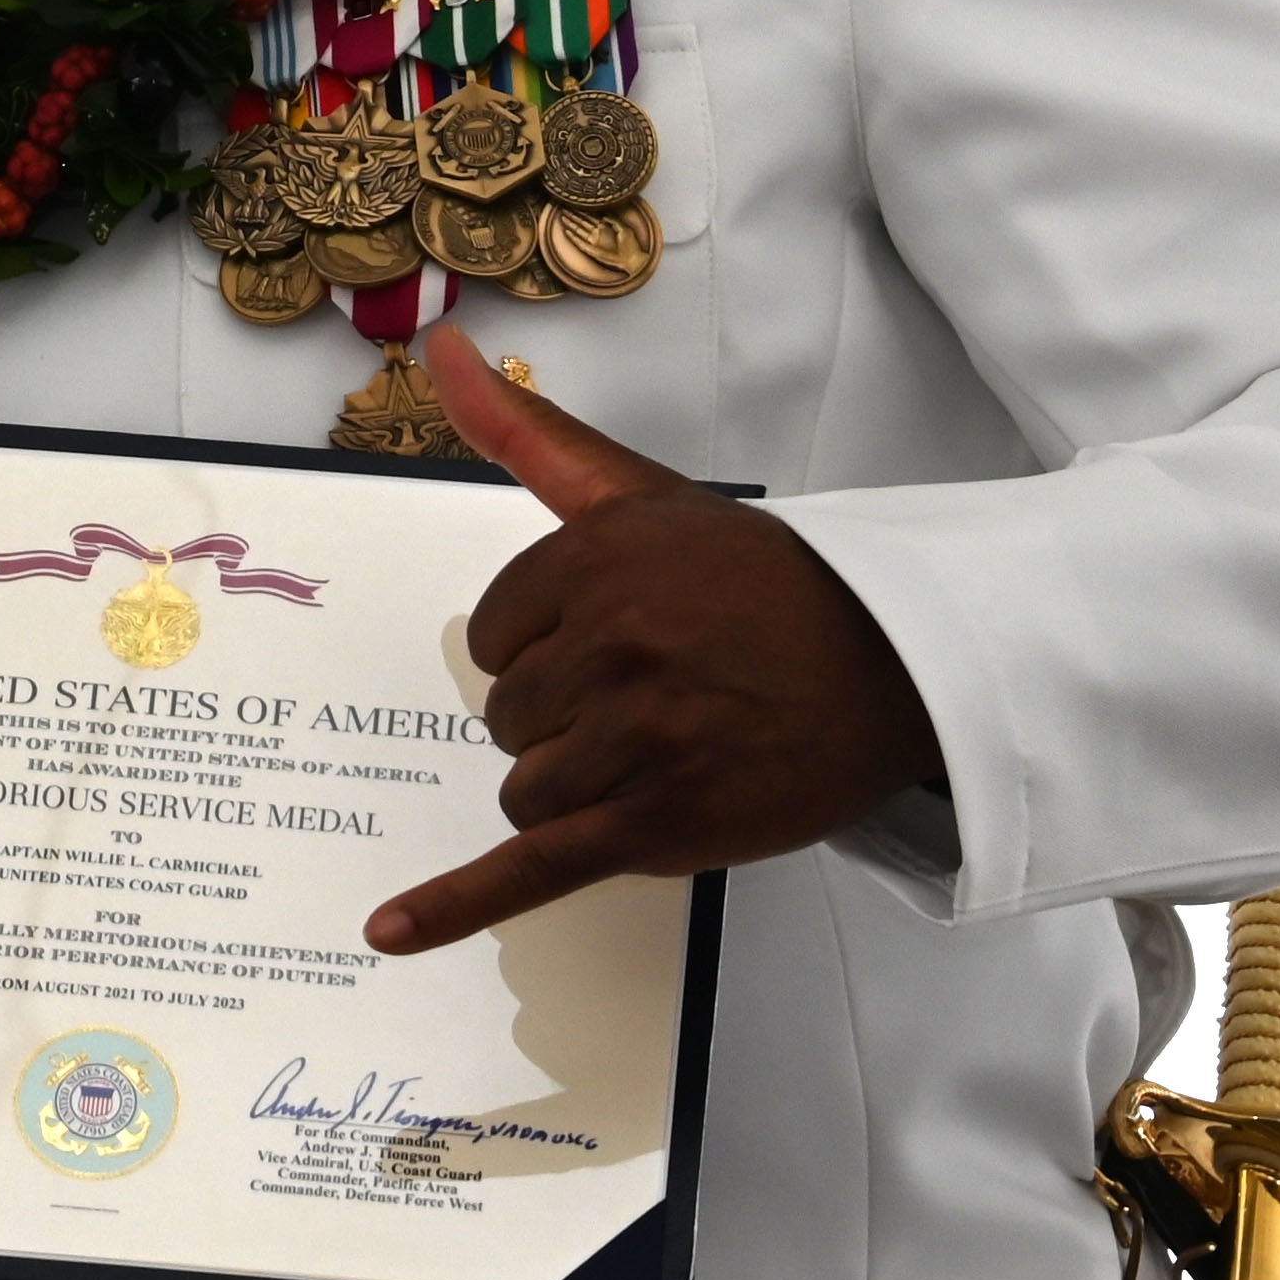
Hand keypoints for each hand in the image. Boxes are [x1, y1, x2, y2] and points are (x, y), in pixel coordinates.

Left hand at [362, 328, 943, 954]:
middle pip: (509, 715)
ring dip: (574, 782)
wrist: (889, 662)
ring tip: (662, 747)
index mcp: (590, 565)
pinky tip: (389, 932)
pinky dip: (455, 906)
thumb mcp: (635, 492)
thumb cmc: (758, 579)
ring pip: (526, 788)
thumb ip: (524, 431)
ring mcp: (636, 742)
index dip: (545, 644)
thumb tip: (437, 347)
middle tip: (659, 691)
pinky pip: (536, 868)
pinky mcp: (662, 824)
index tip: (616, 634)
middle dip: (565, 714)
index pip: (494, 634)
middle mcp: (609, 650)